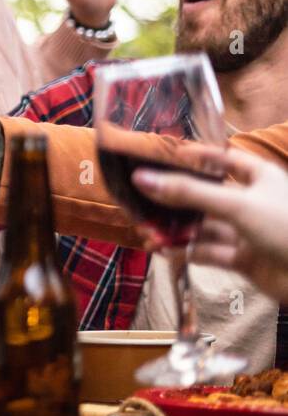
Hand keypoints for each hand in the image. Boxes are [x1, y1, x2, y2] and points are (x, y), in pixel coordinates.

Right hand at [133, 148, 287, 301]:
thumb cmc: (284, 227)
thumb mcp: (235, 204)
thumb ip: (189, 193)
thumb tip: (141, 178)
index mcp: (260, 177)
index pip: (223, 159)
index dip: (195, 157)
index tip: (160, 157)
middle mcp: (252, 201)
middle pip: (206, 195)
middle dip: (175, 200)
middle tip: (142, 201)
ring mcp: (247, 231)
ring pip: (204, 227)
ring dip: (176, 230)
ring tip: (147, 231)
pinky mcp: (243, 258)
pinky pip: (209, 252)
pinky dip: (186, 252)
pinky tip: (163, 251)